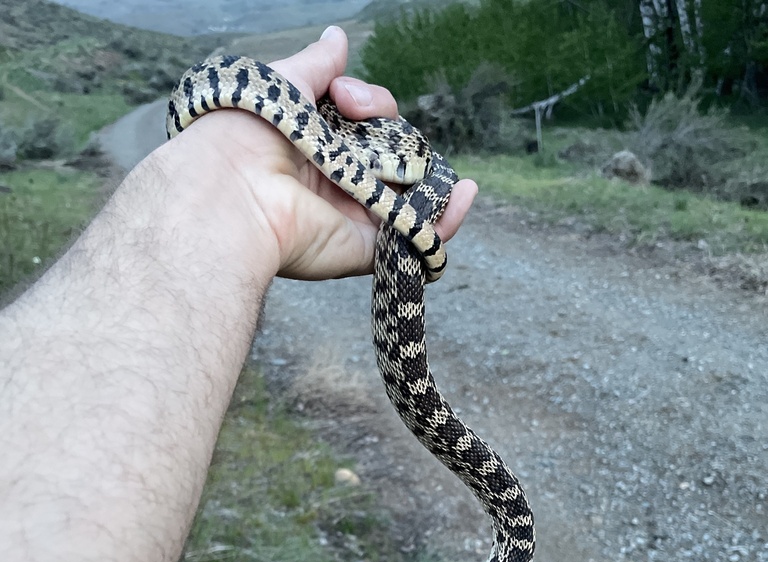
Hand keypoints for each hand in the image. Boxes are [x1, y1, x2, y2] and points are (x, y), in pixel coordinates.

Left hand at [164, 26, 477, 280]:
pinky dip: (448, 221)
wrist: (230, 191)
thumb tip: (338, 38)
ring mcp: (354, 216)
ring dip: (431, 174)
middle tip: (361, 117)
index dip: (371, 103)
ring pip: (411, 194)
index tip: (346, 96)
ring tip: (428, 158)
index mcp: (319, 144)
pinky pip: (415, 237)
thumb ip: (318, 66)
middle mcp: (338, 182)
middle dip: (394, 130)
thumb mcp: (285, 84)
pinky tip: (466, 195)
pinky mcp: (365, 247)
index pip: (370, 123)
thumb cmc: (242, 135)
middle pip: (395, 155)